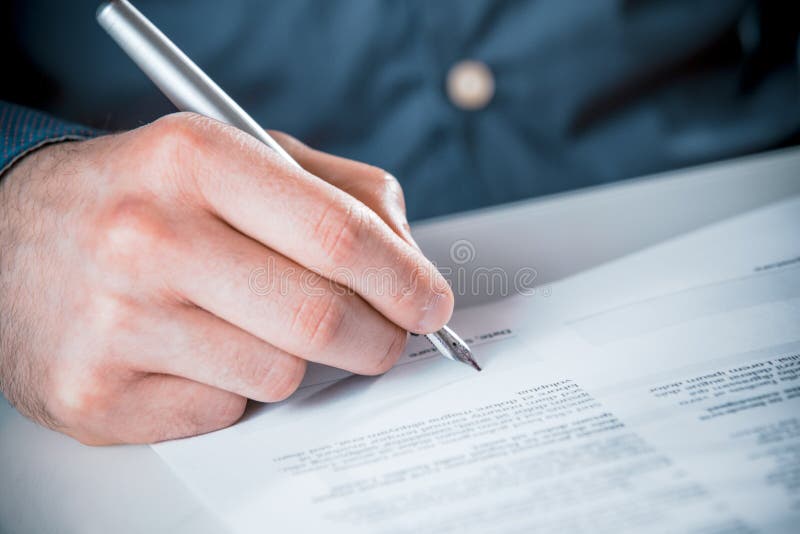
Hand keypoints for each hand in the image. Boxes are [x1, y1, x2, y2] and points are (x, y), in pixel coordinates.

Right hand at [0, 113, 452, 444]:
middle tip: (389, 338)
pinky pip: (224, 411)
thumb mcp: (240, 158)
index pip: (337, 233)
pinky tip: (195, 352)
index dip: (403, 278)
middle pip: (319, 316)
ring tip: (255, 325)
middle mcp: (147, 238)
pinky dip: (234, 388)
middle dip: (379, 339)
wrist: (14, 243)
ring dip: (296, 360)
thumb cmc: (150, 198)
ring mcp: (116, 322)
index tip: (432, 304)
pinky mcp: (97, 394)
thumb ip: (340, 194)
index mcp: (194, 159)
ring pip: (279, 375)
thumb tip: (409, 263)